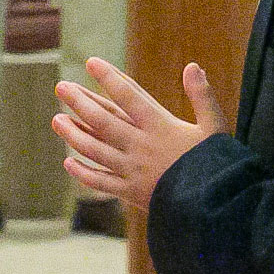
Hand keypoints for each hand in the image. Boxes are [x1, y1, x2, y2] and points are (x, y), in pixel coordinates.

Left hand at [53, 58, 226, 210]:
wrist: (215, 210)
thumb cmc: (217, 165)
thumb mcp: (215, 127)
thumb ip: (202, 96)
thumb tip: (193, 66)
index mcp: (161, 127)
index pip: (129, 97)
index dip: (110, 78)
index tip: (91, 62)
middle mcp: (141, 147)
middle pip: (103, 121)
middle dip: (80, 102)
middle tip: (61, 86)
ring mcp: (133, 171)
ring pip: (96, 150)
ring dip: (74, 134)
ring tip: (56, 119)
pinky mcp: (131, 193)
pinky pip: (101, 183)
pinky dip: (83, 173)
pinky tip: (68, 162)